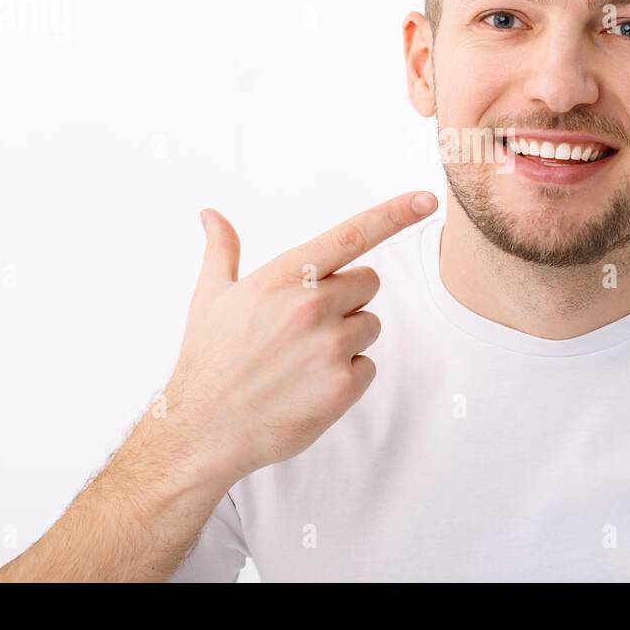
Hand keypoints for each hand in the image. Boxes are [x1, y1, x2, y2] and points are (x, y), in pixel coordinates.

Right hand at [159, 191, 438, 490]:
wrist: (203, 430)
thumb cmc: (208, 360)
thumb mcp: (210, 297)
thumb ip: (221, 250)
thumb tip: (210, 214)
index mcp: (282, 277)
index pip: (351, 235)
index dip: (395, 214)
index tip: (427, 200)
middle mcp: (310, 305)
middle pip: (368, 282)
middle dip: (346, 299)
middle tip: (304, 326)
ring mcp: (329, 346)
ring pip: (369, 325)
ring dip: (346, 339)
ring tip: (300, 359)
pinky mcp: (342, 386)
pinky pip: (368, 366)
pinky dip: (346, 376)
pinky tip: (307, 386)